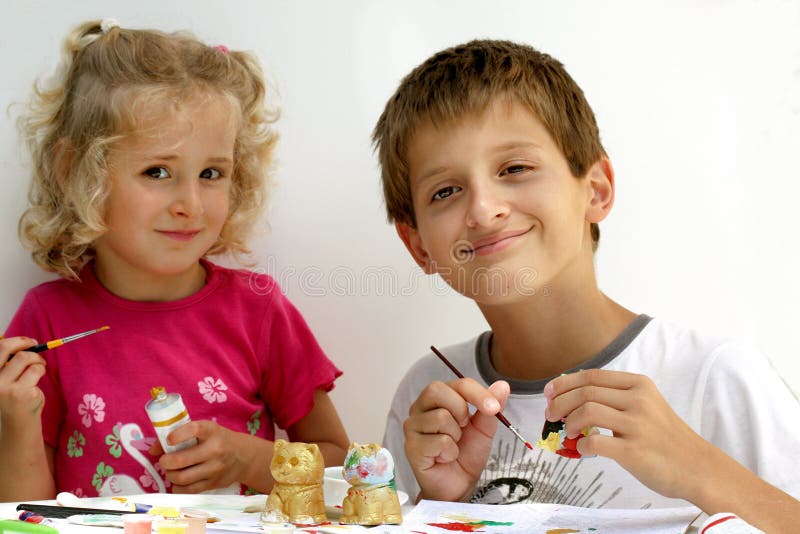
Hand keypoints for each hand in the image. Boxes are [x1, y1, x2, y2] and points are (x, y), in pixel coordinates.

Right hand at [0, 337, 46, 427]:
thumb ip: (9, 363)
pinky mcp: (21, 393)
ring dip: (38, 361)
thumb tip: (26, 343)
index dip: (17, 341)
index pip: (0, 348)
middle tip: (38, 352)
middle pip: (15, 352)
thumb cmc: (13, 395)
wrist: (17, 421)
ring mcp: (6, 387)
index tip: (29, 342)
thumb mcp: (5, 378)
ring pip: (27, 359)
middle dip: (30, 348)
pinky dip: (41, 371)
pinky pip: (37, 370)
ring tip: (39, 368)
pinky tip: (37, 381)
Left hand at [149, 420, 257, 492]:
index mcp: (211, 431)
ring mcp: (215, 468)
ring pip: (183, 477)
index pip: (193, 430)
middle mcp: (215, 449)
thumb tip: (153, 450)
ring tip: (171, 471)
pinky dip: (178, 487)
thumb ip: (180, 436)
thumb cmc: (218, 439)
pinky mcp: (214, 483)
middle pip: (181, 460)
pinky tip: (178, 481)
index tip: (169, 440)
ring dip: (170, 475)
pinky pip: (189, 490)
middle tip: (164, 461)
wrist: (244, 456)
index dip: (177, 435)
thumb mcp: (204, 431)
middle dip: (166, 462)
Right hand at [403, 378, 509, 501]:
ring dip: (456, 435)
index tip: (494, 407)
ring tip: (453, 445)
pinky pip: (438, 441)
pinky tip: (445, 458)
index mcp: (438, 398)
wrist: (459, 485)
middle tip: (465, 427)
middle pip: (437, 390)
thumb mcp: (484, 428)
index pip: (457, 383)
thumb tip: (503, 385)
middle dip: (460, 409)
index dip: (477, 393)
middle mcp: (420, 408)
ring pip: (440, 417)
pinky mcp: (411, 447)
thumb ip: (491, 406)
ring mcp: (412, 427)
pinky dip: (450, 452)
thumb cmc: (467, 453)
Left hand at [544, 369, 713, 498]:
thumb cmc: (666, 438)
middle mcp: (639, 400)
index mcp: (639, 385)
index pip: (592, 376)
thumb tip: (572, 396)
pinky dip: (582, 446)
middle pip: (584, 392)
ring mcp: (638, 425)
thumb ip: (616, 398)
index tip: (550, 392)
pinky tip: (584, 450)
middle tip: (550, 415)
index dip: (565, 383)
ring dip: (569, 422)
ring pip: (586, 411)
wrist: (697, 467)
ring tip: (568, 433)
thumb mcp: (646, 405)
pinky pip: (595, 442)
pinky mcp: (635, 451)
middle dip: (560, 402)